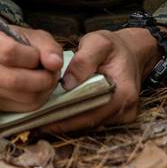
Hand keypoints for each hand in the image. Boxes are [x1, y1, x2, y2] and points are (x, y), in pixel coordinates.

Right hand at [0, 23, 65, 111]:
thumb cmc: (16, 41)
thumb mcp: (34, 36)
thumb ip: (48, 47)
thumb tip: (55, 64)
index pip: (8, 53)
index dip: (31, 57)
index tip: (38, 56)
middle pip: (14, 80)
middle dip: (42, 78)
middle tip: (52, 72)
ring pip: (22, 97)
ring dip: (43, 90)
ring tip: (45, 78)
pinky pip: (24, 108)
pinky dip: (38, 99)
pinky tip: (38, 88)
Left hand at [42, 27, 159, 132]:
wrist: (131, 52)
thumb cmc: (113, 47)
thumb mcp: (98, 43)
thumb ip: (83, 61)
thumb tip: (68, 84)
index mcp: (123, 93)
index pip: (91, 113)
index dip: (66, 119)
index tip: (43, 120)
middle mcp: (125, 109)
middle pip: (88, 123)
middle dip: (62, 124)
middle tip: (35, 123)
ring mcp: (122, 115)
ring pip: (89, 124)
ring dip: (66, 122)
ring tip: (40, 120)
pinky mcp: (116, 116)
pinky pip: (92, 120)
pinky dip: (74, 118)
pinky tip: (55, 115)